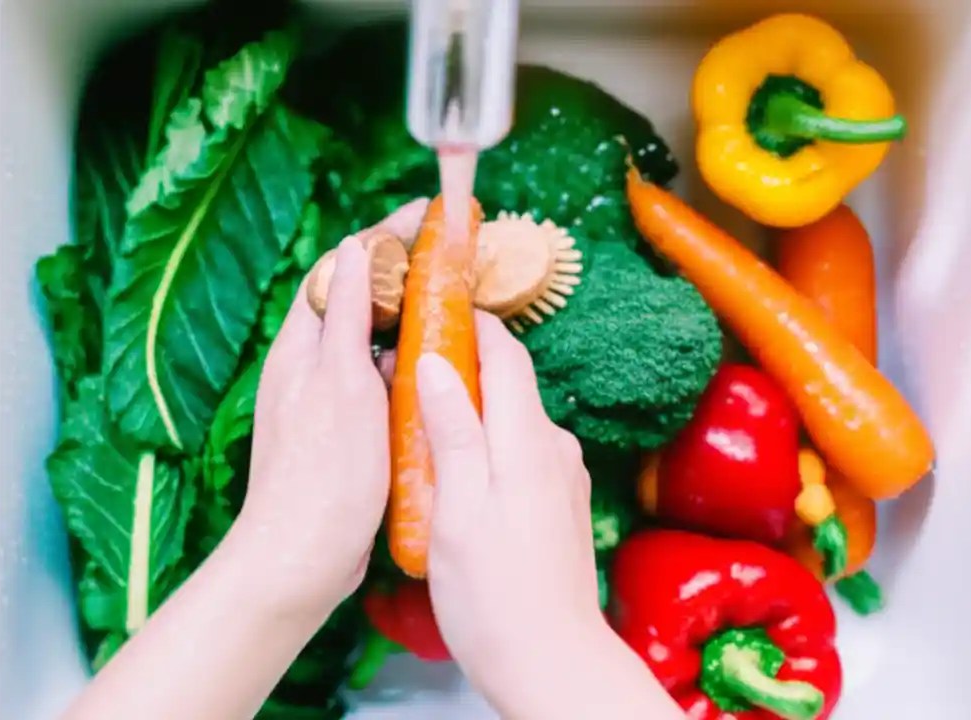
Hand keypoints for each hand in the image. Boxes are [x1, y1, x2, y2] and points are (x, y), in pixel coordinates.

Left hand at [236, 200, 427, 616]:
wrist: (301, 558)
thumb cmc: (322, 475)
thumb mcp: (340, 383)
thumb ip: (346, 316)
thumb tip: (354, 250)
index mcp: (303, 346)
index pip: (342, 269)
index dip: (385, 237)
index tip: (428, 216)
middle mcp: (309, 366)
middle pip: (358, 301)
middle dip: (403, 273)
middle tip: (453, 257)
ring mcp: (326, 399)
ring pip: (371, 343)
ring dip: (409, 320)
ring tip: (455, 307)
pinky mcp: (344, 431)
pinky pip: (379, 381)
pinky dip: (408, 367)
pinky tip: (436, 375)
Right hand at [415, 314, 681, 718]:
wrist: (553, 664)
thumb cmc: (495, 598)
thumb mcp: (456, 513)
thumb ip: (451, 433)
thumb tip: (436, 363)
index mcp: (526, 442)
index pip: (504, 355)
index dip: (470, 321)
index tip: (432, 301)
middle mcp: (553, 448)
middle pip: (508, 381)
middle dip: (462, 359)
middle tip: (408, 352)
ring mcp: (561, 475)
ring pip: (511, 416)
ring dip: (470, 403)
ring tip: (418, 409)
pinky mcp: (559, 501)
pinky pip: (518, 449)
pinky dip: (485, 439)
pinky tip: (452, 462)